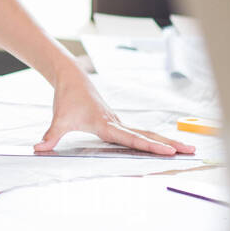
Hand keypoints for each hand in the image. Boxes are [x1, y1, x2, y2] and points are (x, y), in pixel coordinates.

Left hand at [35, 65, 195, 155]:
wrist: (72, 78)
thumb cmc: (67, 99)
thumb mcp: (58, 120)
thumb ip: (50, 137)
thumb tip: (38, 149)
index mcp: (107, 125)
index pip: (133, 138)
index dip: (151, 146)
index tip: (168, 152)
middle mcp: (117, 124)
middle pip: (148, 135)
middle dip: (169, 145)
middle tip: (191, 152)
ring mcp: (119, 123)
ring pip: (147, 133)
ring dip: (166, 141)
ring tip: (186, 150)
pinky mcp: (117, 123)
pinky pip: (140, 133)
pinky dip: (154, 139)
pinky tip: (164, 147)